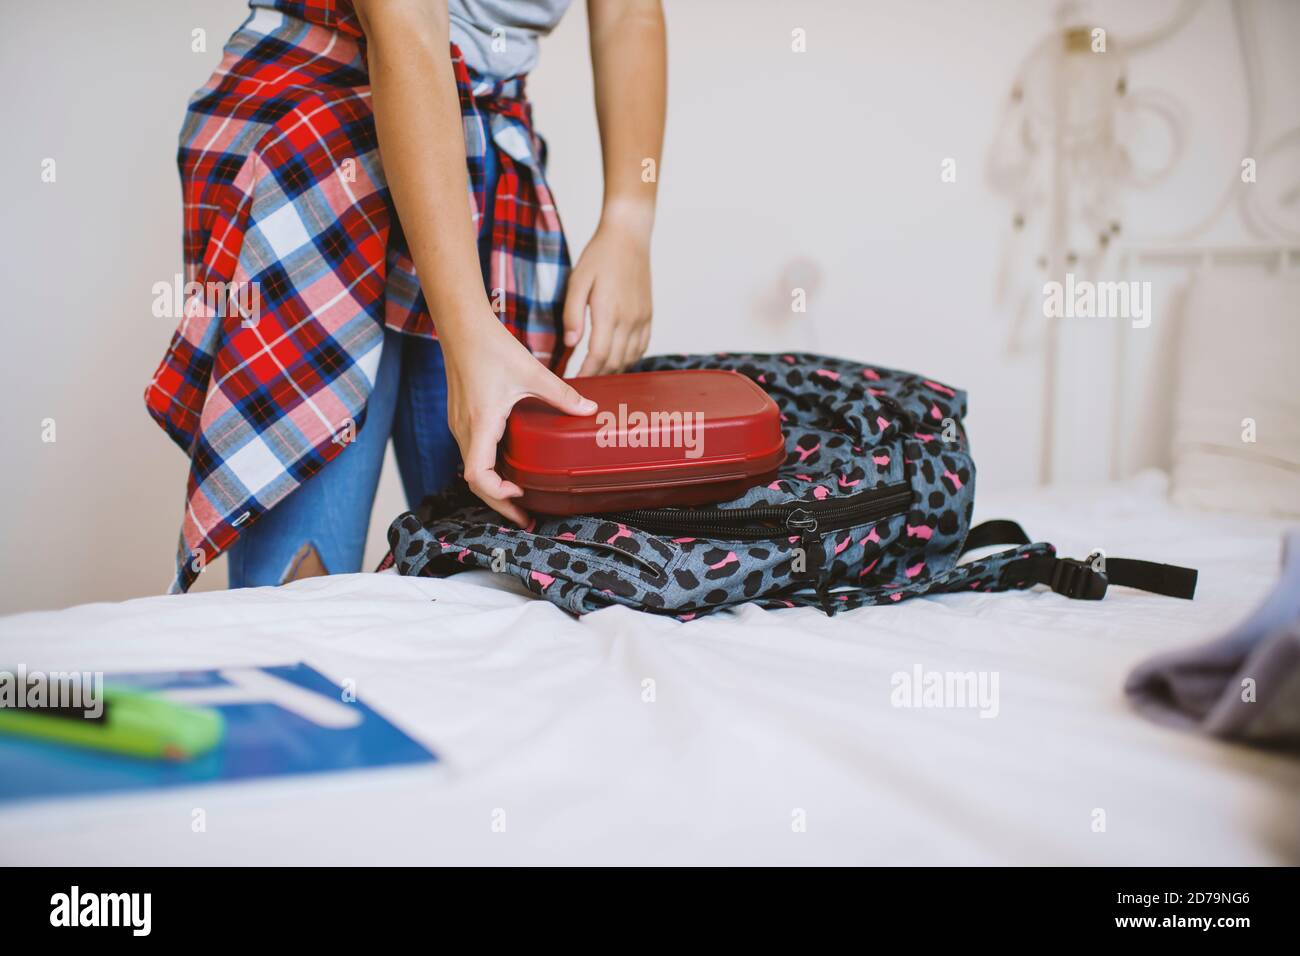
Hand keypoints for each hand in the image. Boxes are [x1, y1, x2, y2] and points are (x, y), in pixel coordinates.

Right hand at [442, 315, 595, 525]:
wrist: (462, 326)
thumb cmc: (490, 347)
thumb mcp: (532, 373)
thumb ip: (562, 395)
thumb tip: (589, 409)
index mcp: (481, 423)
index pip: (478, 476)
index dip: (498, 494)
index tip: (521, 495)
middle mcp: (465, 429)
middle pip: (475, 480)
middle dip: (500, 502)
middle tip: (525, 517)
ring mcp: (460, 424)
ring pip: (472, 468)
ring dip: (493, 486)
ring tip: (518, 497)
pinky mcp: (461, 417)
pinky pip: (473, 452)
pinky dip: (489, 467)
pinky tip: (508, 467)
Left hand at [563, 212, 653, 375]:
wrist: (629, 237)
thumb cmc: (599, 256)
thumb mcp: (577, 281)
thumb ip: (573, 314)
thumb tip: (571, 343)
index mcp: (609, 312)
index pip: (599, 356)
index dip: (586, 373)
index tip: (574, 381)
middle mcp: (629, 319)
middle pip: (615, 362)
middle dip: (597, 376)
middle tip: (582, 382)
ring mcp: (642, 318)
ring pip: (630, 358)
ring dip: (613, 370)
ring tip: (596, 374)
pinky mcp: (648, 315)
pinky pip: (641, 347)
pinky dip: (629, 359)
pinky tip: (616, 360)